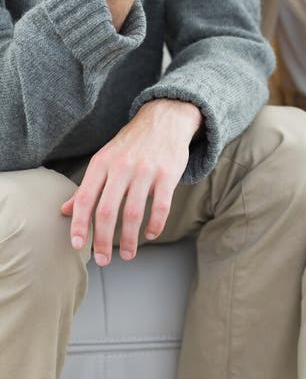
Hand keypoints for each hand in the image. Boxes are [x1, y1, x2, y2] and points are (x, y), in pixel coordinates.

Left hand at [60, 99, 200, 265]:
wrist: (164, 119)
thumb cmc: (131, 144)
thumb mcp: (104, 159)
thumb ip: (87, 187)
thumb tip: (65, 211)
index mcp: (102, 163)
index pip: (85, 198)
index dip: (79, 224)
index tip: (78, 244)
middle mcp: (122, 167)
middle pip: (107, 211)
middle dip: (104, 241)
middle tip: (104, 259)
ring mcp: (146, 170)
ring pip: (133, 212)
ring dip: (130, 239)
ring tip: (129, 254)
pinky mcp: (167, 174)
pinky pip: (161, 206)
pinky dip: (155, 225)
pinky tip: (150, 234)